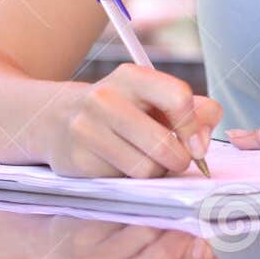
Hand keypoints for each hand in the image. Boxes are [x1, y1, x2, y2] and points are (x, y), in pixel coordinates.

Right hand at [47, 64, 222, 177]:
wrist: (57, 118)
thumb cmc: (120, 110)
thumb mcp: (153, 98)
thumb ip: (193, 110)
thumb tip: (202, 140)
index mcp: (131, 76)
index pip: (178, 97)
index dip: (194, 128)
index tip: (197, 146)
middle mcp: (105, 97)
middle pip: (164, 144)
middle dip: (179, 160)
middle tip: (175, 160)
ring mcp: (86, 128)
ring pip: (146, 169)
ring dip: (155, 173)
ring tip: (146, 161)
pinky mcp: (76, 159)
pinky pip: (122, 182)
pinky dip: (130, 181)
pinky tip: (121, 166)